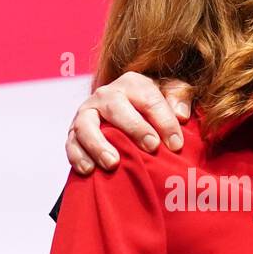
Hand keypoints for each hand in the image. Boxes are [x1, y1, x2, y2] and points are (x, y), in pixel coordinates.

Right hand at [66, 73, 193, 172]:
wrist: (127, 115)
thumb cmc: (153, 108)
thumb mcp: (171, 94)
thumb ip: (180, 96)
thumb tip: (181, 114)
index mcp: (132, 83)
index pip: (149, 98)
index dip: (164, 120)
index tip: (176, 144)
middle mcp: (107, 94)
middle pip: (116, 106)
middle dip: (134, 127)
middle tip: (151, 147)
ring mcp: (87, 113)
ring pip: (86, 125)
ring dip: (98, 144)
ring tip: (113, 163)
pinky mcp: (74, 132)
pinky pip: (71, 143)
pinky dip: (77, 156)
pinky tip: (89, 170)